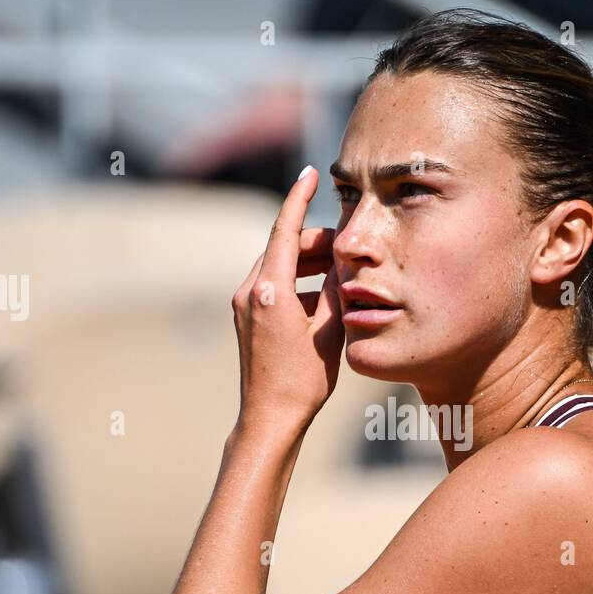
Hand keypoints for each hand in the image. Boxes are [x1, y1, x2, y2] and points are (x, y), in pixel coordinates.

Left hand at [231, 166, 343, 433]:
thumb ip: (337, 292)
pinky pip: (274, 287)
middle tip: (348, 248)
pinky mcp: (247, 319)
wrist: (269, 419)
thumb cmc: (302, 382)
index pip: (284, 230)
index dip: (299, 198)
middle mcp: (250, 292)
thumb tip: (343, 262)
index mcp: (269, 290)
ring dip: (309, 264)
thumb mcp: (330, 332)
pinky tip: (325, 299)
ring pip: (279, 267)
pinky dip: (299, 284)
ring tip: (341, 272)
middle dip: (315, 242)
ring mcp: (244, 306)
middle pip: (283, 248)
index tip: (310, 174)